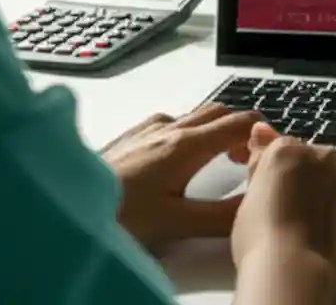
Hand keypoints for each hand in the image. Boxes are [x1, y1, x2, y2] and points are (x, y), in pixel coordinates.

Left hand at [100, 104, 264, 249]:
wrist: (64, 201)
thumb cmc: (116, 213)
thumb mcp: (177, 222)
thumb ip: (222, 216)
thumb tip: (255, 208)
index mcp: (186, 145)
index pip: (241, 122)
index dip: (263, 133)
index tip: (271, 149)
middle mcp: (168, 129)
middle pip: (220, 111)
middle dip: (241, 128)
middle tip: (248, 156)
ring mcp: (146, 129)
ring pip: (194, 116)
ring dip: (214, 129)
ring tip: (218, 157)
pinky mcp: (129, 136)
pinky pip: (169, 122)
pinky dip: (187, 131)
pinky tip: (176, 155)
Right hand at [232, 127, 335, 303]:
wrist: (292, 270)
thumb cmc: (261, 243)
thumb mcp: (247, 198)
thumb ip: (260, 161)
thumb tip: (261, 131)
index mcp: (286, 150)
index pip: (283, 150)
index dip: (280, 174)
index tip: (275, 193)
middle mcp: (320, 155)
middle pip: (316, 158)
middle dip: (308, 178)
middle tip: (297, 209)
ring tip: (325, 212)